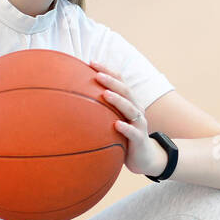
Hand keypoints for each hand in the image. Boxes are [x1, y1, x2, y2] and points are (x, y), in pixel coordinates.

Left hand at [89, 60, 163, 177]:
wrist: (145, 157)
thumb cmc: (125, 135)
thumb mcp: (115, 118)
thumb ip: (101, 108)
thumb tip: (74, 97)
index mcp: (130, 102)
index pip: (120, 81)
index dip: (108, 71)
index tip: (91, 62)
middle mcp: (136, 109)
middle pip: (126, 91)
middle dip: (112, 81)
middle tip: (97, 74)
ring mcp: (139, 124)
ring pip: (131, 109)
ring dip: (118, 101)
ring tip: (106, 94)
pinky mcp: (140, 140)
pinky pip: (133, 132)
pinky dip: (126, 128)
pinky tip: (117, 125)